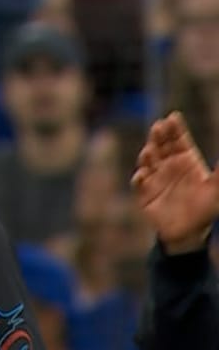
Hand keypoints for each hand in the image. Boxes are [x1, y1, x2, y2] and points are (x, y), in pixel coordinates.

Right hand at [131, 112, 218, 253]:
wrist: (189, 232)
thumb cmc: (206, 208)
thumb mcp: (217, 188)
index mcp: (186, 161)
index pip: (179, 140)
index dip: (176, 128)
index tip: (172, 117)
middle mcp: (168, 166)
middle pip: (161, 145)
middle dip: (159, 135)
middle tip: (159, 126)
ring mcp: (154, 178)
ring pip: (148, 161)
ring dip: (147, 154)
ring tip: (150, 151)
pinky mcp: (144, 194)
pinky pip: (139, 184)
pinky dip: (139, 178)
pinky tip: (143, 175)